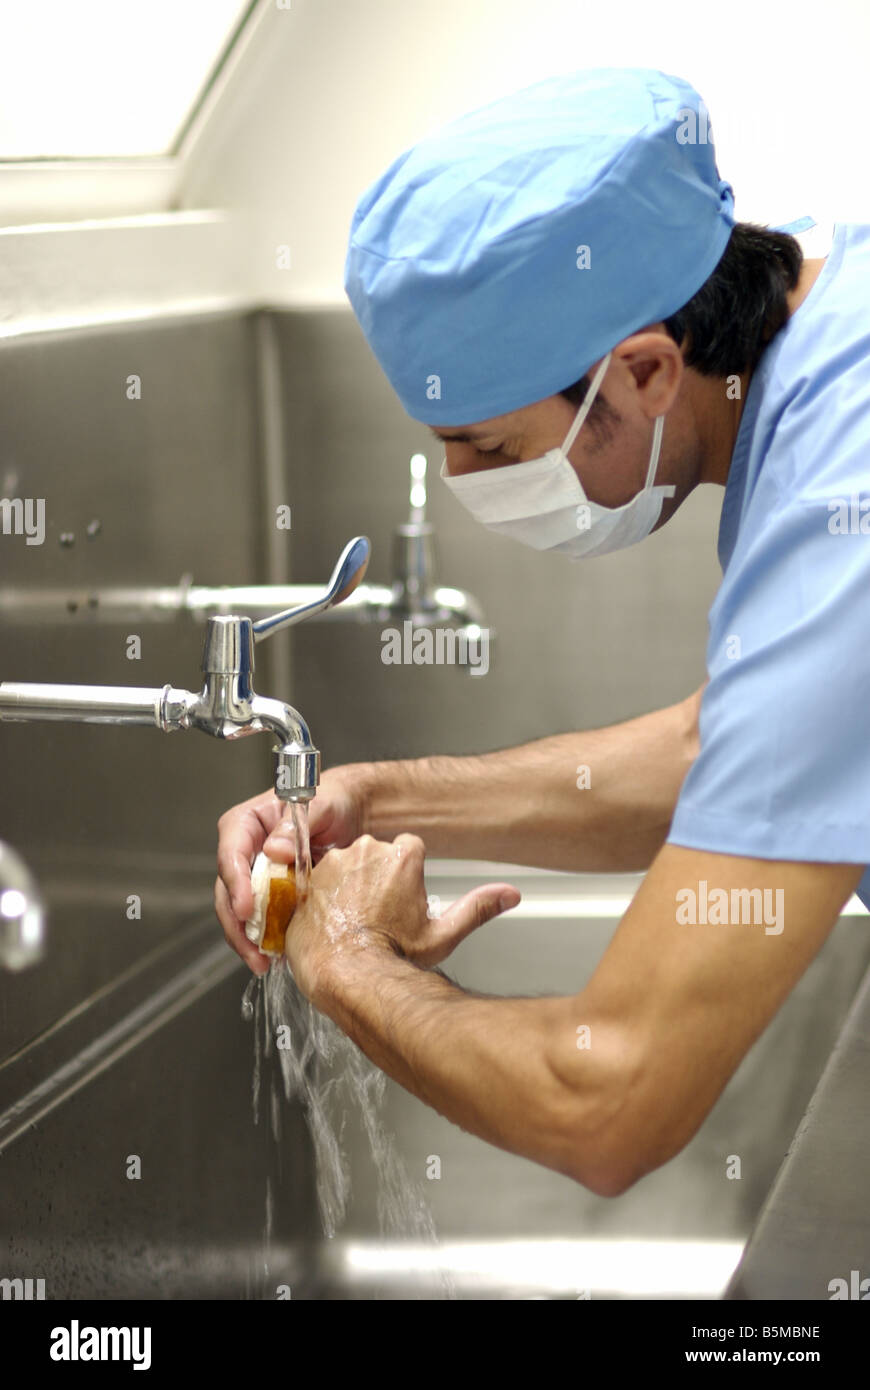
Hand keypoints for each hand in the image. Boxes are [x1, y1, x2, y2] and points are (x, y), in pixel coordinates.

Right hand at [214, 765, 368, 974]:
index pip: (231, 855)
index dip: (236, 884)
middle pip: (227, 891)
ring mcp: (256, 875)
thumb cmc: (333, 801)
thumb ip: (295, 826)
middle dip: (237, 924)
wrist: (355, 814)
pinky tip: (278, 958)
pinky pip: (263, 920)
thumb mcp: (319, 805)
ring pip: (240, 912)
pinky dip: (268, 939)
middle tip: (252, 950)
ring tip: (263, 963)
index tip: (247, 909)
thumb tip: (273, 850)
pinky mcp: (272, 895)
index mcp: (246, 824)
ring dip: (248, 940)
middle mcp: (245, 851)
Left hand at [285, 832, 520, 1002]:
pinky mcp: (307, 876)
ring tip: (349, 920)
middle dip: (373, 878)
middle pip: (374, 854)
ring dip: (345, 884)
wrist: (348, 976)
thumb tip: (510, 894)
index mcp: (403, 855)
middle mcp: (367, 849)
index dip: (403, 878)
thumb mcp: (442, 935)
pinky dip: (319, 893)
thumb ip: (478, 907)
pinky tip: (326, 919)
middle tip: (374, 914)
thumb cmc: (393, 957)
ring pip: (343, 864)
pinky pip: (313, 877)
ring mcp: (334, 860)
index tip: (398, 901)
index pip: (407, 850)